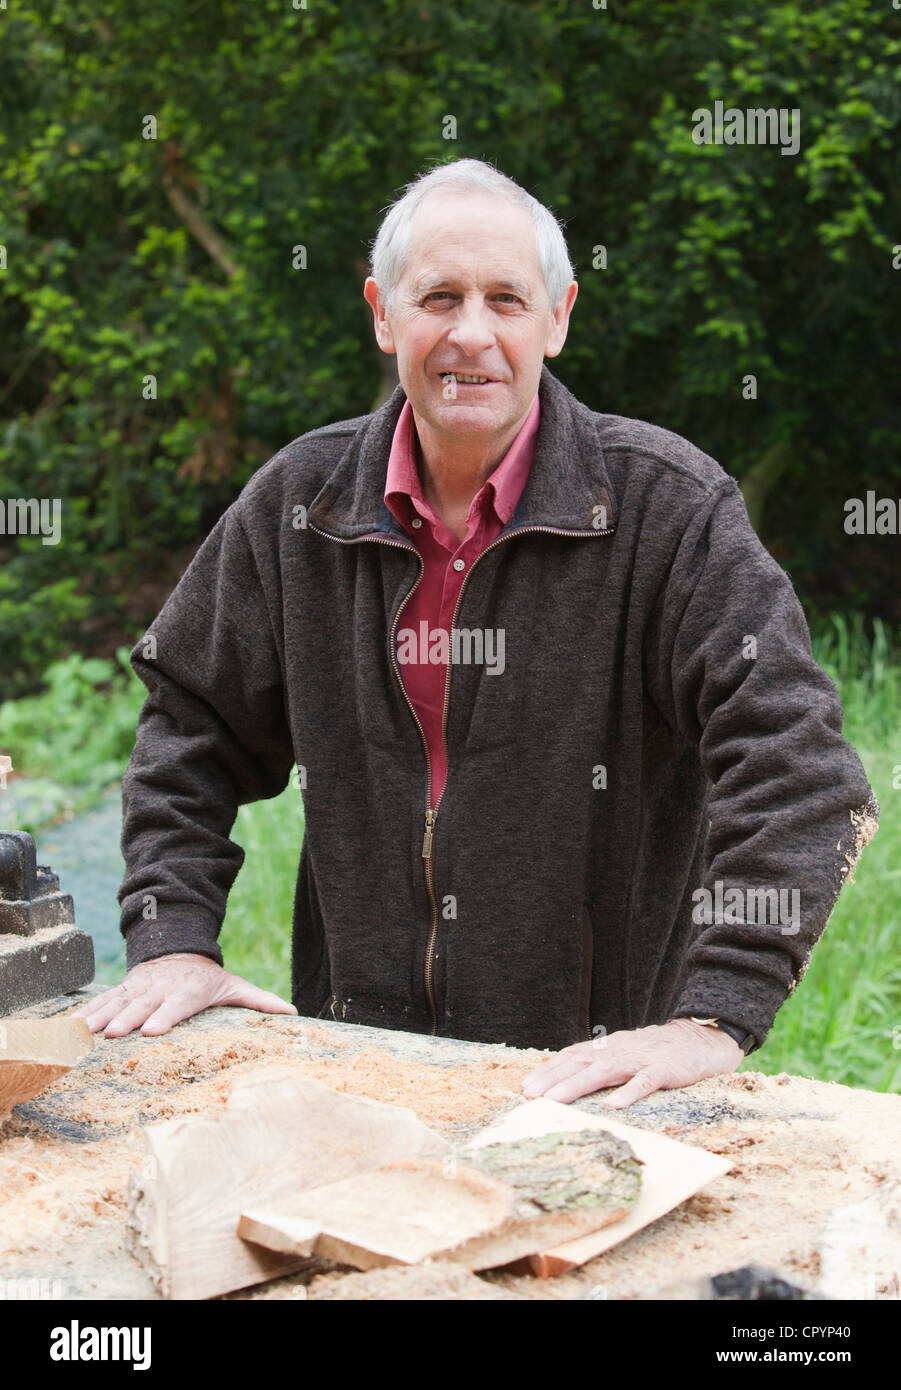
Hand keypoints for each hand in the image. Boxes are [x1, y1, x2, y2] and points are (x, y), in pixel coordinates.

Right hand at [70, 952, 297, 1037]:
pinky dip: (85, 1014)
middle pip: (142, 1006)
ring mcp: (137, 989)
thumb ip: (260, 1002)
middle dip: (127, 1019)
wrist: (176, 950)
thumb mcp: (235, 986)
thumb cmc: (208, 978)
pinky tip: (70, 1030)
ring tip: (86, 1033)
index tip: (152, 1031)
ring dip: (101, 1017)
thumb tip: (293, 1013)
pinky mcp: (121, 991)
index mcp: (187, 990)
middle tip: (113, 1034)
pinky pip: (100, 1003)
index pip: (177, 1005)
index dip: (165, 1016)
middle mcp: (159, 989)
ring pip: (117, 1003)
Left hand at [521, 1018, 743, 1107]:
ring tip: (555, 1101)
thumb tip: (569, 1079)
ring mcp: (641, 1059)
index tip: (526, 1086)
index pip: (572, 1056)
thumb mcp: (625, 1053)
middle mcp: (619, 1051)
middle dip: (553, 1079)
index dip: (548, 1069)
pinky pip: (645, 1082)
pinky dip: (629, 1093)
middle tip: (529, 1095)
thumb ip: (601, 1062)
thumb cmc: (658, 1052)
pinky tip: (614, 1107)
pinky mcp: (664, 1070)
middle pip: (581, 1063)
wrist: (700, 1039)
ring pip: (604, 1071)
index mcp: (609, 1048)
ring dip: (577, 1085)